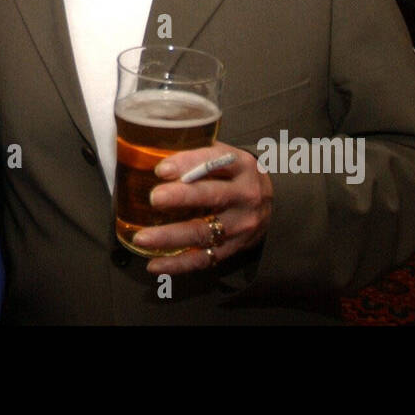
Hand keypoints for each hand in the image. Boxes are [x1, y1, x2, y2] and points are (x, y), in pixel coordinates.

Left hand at [130, 142, 272, 275]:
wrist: (272, 204)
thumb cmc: (235, 175)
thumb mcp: (226, 155)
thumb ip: (197, 153)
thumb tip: (150, 151)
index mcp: (241, 166)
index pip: (216, 161)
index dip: (189, 164)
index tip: (162, 169)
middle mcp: (245, 195)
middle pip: (213, 196)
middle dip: (182, 197)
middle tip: (154, 198)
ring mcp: (240, 225)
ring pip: (204, 232)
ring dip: (171, 236)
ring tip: (142, 238)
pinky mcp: (234, 248)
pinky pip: (204, 259)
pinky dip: (178, 264)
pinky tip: (154, 264)